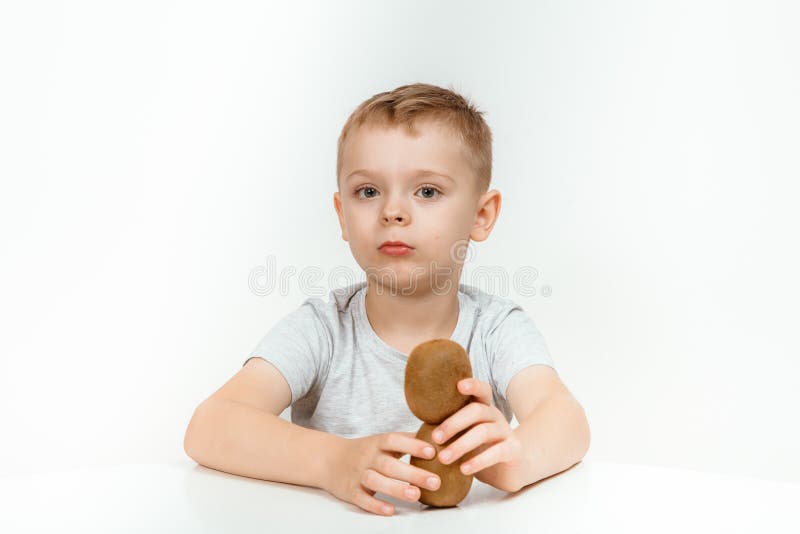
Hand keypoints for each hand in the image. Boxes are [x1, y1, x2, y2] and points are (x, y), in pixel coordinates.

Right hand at [324, 431, 442, 515]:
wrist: (329, 460)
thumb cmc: (365, 451)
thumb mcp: (382, 441)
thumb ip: (406, 440)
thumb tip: (438, 438)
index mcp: (378, 443)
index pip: (395, 440)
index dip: (413, 445)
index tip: (433, 451)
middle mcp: (368, 457)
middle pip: (390, 464)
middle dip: (413, 473)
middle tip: (435, 481)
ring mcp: (358, 474)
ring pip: (376, 481)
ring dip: (396, 488)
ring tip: (416, 495)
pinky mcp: (350, 491)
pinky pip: (362, 498)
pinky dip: (375, 505)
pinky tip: (390, 510)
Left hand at [430, 377, 524, 491]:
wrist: (512, 468)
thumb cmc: (481, 448)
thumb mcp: (467, 435)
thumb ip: (450, 429)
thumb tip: (414, 429)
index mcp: (484, 408)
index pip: (481, 390)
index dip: (472, 385)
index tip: (458, 385)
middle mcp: (496, 415)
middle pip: (476, 411)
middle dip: (453, 423)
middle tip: (436, 438)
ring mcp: (506, 431)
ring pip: (483, 432)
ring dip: (460, 445)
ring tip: (443, 459)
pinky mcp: (513, 450)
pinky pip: (496, 452)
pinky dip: (478, 461)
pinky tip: (464, 469)